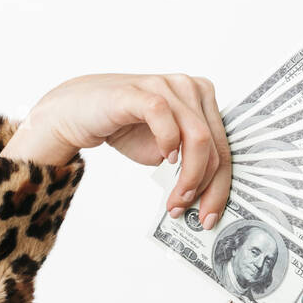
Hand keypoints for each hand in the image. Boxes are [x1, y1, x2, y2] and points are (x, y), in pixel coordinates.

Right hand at [0, 72, 231, 227]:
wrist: (79, 112)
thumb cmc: (126, 128)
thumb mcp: (167, 151)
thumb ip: (190, 165)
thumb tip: (208, 199)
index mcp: (203, 101)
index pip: (224, 148)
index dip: (221, 186)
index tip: (210, 215)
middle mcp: (191, 88)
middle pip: (215, 146)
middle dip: (206, 188)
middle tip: (189, 213)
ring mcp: (166, 86)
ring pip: (197, 137)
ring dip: (189, 176)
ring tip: (175, 200)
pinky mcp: (140, 91)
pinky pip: (164, 116)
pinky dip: (169, 143)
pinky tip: (165, 161)